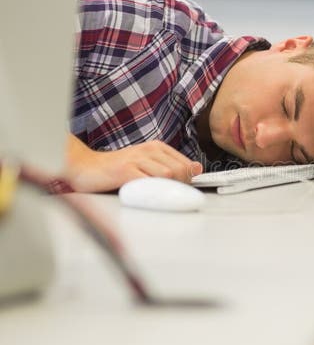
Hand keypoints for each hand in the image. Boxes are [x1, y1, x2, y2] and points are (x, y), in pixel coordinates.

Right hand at [65, 136, 202, 192]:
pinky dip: (154, 192)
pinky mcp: (125, 171)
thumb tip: (197, 169)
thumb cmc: (116, 169)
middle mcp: (148, 150)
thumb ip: (170, 165)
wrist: (85, 167)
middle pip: (179, 170)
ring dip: (168, 189)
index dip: (189, 180)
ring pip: (167, 174)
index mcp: (156, 147)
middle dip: (180, 185)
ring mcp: (137, 159)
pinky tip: (150, 197)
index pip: (185, 164)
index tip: (182, 190)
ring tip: (159, 197)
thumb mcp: (147, 163)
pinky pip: (148, 182)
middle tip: (169, 195)